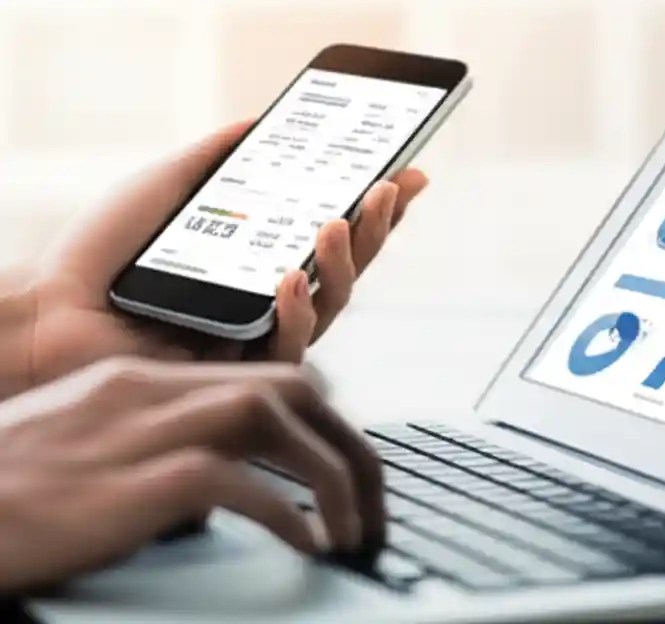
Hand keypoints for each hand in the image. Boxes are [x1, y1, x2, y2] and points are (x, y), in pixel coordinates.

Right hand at [0, 357, 384, 592]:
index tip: (347, 463)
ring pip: (277, 420)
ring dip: (334, 476)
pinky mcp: (133, 481)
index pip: (265, 376)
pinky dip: (287, 513)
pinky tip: (307, 545)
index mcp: (143, 380)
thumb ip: (157, 449)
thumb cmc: (7, 495)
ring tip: (355, 529)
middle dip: (348, 446)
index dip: (323, 419)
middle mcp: (150, 390)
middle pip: (291, 389)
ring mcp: (140, 429)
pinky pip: (239, 484)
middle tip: (373, 501)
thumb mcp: (90, 453)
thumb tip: (223, 486)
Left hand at [20, 120, 428, 389]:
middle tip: (389, 188)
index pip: (333, 232)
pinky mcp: (238, 373)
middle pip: (347, 268)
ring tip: (338, 220)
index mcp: (257, 256)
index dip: (375, 208)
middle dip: (377, 228)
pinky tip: (288, 278)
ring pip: (330, 308)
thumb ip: (216, 157)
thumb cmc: (98, 254)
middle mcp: (266, 299)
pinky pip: (287, 349)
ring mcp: (256, 338)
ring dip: (346, 262)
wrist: (45, 309)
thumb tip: (260, 119)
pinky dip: (296, 313)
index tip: (408, 174)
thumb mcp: (167, 186)